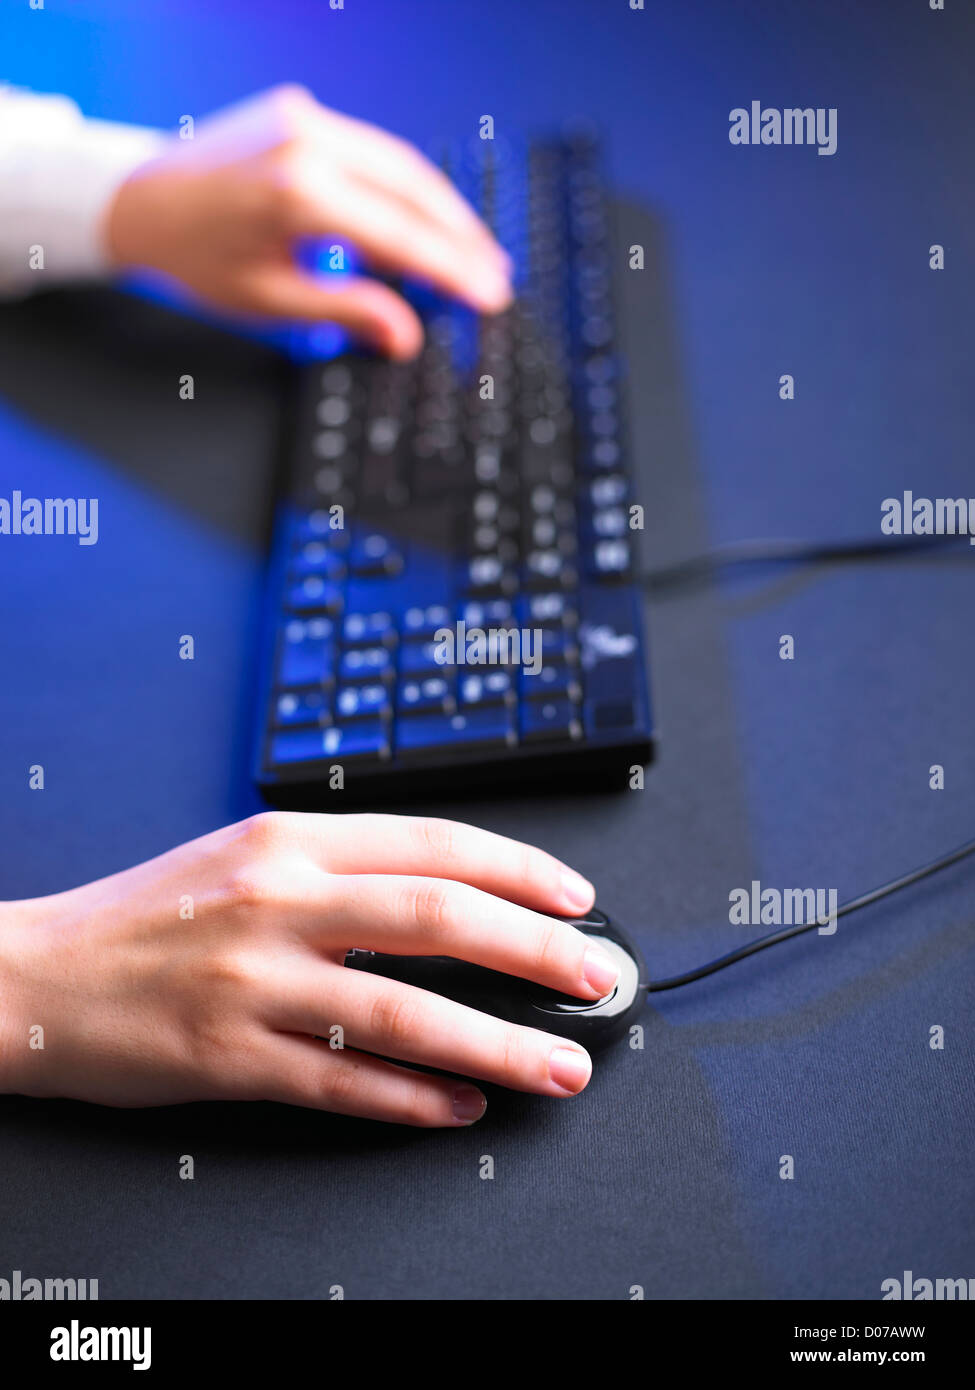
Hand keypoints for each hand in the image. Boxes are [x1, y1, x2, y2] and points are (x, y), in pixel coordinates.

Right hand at [0, 813, 616, 1125]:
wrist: (38, 975)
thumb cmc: (150, 915)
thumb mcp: (244, 856)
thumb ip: (339, 866)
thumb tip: (454, 898)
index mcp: (287, 840)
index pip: (431, 843)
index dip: (517, 869)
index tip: (575, 899)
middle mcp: (278, 901)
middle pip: (436, 917)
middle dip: (535, 950)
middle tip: (595, 979)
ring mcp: (254, 981)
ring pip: (402, 1010)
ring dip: (495, 1043)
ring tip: (557, 1065)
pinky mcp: (228, 1057)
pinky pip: (342, 1083)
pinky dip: (412, 1098)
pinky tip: (460, 1108)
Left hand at [105, 85, 512, 357]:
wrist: (139, 200)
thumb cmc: (194, 256)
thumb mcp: (270, 301)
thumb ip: (345, 312)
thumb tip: (404, 333)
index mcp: (299, 193)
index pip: (402, 235)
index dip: (454, 269)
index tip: (490, 295)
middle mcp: (307, 143)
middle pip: (415, 188)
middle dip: (462, 235)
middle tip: (495, 275)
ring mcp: (304, 119)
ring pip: (399, 162)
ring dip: (441, 208)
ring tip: (472, 251)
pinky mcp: (300, 112)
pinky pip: (370, 148)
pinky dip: (404, 184)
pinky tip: (425, 216)